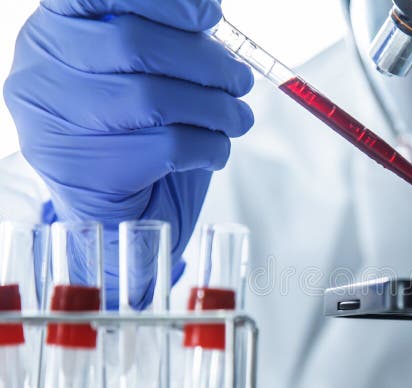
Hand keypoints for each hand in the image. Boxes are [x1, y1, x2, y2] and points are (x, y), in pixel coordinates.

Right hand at [4, 0, 254, 306]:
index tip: (208, 16)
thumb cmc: (135, 133)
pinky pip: (168, 147)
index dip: (165, 2)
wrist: (119, 213)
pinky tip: (215, 149)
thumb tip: (210, 15)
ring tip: (238, 117)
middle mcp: (42, 72)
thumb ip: (166, 40)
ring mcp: (56, 125)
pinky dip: (209, 146)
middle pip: (134, 45)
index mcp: (54, 31)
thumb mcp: (144, 73)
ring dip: (216, 108)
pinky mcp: (86, 172)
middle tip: (240, 79)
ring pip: (154, 99)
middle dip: (206, 62)